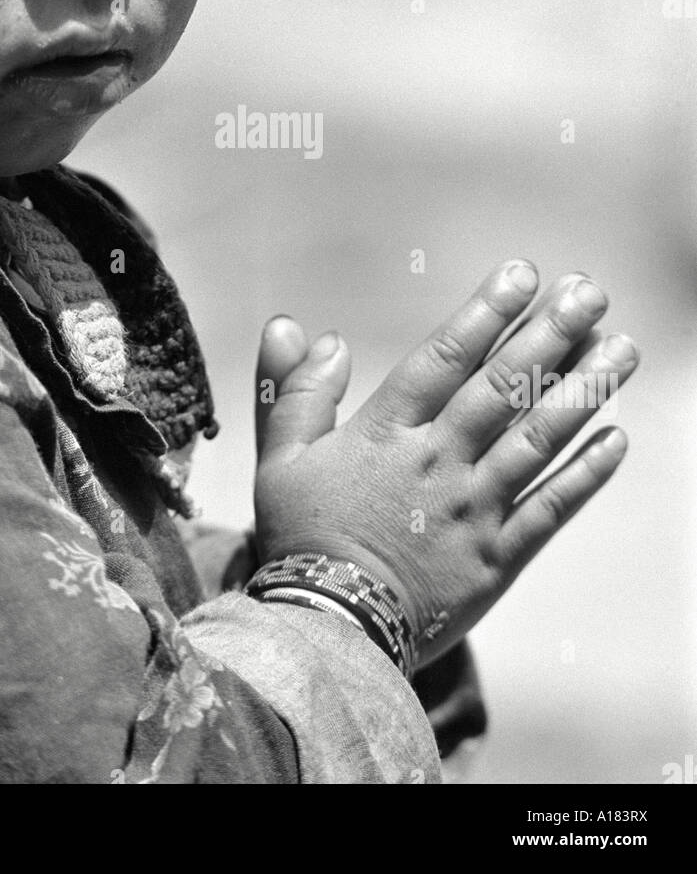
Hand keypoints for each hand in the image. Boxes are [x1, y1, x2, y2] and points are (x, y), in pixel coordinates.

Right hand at [254, 262, 637, 665]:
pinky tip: (617, 438)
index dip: (485, 312)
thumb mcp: (281, 458)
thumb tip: (299, 327)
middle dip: (552, 334)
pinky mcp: (497, 556)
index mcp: (388, 432)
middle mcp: (439, 461)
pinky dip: (586, 473)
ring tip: (623, 349)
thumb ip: (295, 391)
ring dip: (585, 391)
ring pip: (539, 439)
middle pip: (504, 387)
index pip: (444, 358)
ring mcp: (474, 508)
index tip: (523, 273)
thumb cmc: (301, 538)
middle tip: (592, 291)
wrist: (327, 631)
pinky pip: (551, 508)